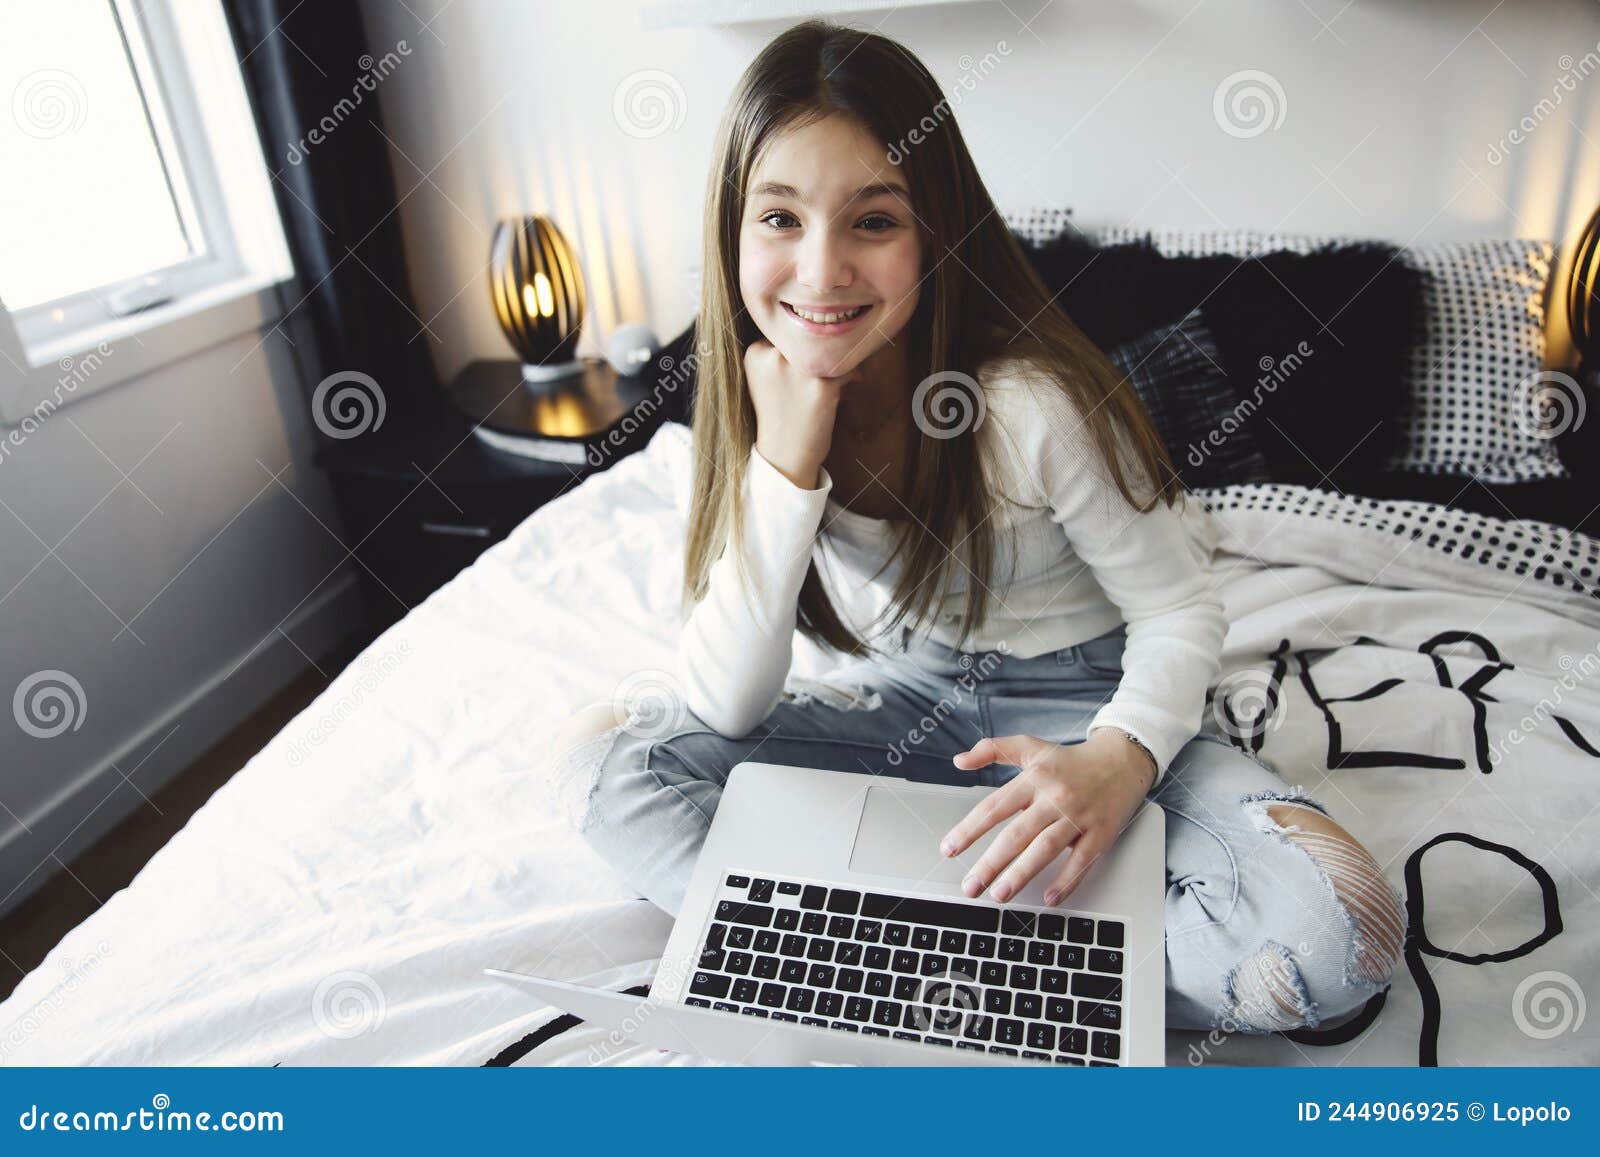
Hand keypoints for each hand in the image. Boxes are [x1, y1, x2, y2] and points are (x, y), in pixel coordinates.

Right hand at [745, 339, 858, 488]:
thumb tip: (820, 326)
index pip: (790, 334)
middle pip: (811, 339)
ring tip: (831, 388)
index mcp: (755, 352)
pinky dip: (849, 381)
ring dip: (836, 368)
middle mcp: (774, 356)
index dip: (802, 352)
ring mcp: (798, 370)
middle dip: (820, 357)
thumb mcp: (765, 378)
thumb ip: (780, 352)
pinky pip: (847, 369)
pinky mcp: (822, 385)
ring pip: (830, 352)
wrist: (784, 456)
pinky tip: (838, 397)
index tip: (802, 372)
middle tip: (819, 379)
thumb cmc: (779, 415)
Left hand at [939, 729, 1156, 906]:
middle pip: (1017, 834)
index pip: (995, 807)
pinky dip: (1066, 881)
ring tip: (999, 895)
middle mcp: (1054, 798)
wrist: (1123, 760)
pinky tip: (1050, 898)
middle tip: (970, 886)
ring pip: (1045, 849)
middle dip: (990, 863)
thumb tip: (959, 761)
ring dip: (1021, 874)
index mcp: (1034, 779)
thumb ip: (992, 749)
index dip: (969, 829)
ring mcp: (1078, 817)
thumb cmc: (1072, 760)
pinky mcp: (1101, 833)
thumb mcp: (1031, 747)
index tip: (949, 849)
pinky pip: (1081, 861)